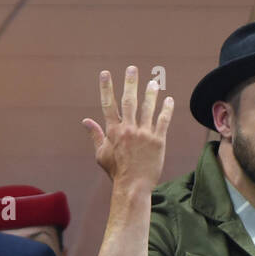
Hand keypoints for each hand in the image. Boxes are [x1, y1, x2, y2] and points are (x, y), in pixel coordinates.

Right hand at [82, 66, 173, 187]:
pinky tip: (169, 99)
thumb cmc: (116, 171)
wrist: (133, 186)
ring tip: (153, 82)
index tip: (105, 73)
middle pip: (128, 101)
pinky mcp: (158, 141)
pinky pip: (163, 121)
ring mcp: (144, 134)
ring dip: (150, 93)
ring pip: (148, 108)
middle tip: (131, 68)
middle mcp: (128, 129)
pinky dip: (167, 109)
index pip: (108, 104)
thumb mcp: (101, 154)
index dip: (106, 87)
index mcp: (113, 131)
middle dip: (130, 83)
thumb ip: (95, 135)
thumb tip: (85, 121)